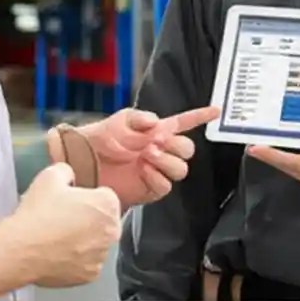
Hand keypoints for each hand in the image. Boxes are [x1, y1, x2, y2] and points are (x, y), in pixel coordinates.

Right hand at [12, 163, 121, 287]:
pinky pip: (87, 263)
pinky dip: (76, 259)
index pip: (104, 196)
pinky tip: (58, 252)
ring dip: (83, 239)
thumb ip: (66, 171)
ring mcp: (102, 255)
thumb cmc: (38, 213)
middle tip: (63, 217)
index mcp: (108, 204)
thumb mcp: (50, 176)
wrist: (22, 249)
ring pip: (96, 243)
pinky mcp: (90, 275)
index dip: (86, 196)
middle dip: (88, 218)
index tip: (71, 200)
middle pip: (103, 220)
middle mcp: (112, 231)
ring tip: (58, 236)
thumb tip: (68, 175)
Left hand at [76, 106, 219, 207]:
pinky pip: (165, 186)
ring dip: (167, 161)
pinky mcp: (149, 189)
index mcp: (155, 132)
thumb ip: (138, 118)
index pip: (183, 123)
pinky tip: (142, 170)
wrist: (83, 164)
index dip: (199, 117)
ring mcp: (156, 171)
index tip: (216, 111)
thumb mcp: (118, 121)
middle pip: (187, 149)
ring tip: (146, 156)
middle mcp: (160, 151)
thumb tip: (157, 122)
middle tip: (154, 143)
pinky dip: (157, 177)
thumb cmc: (99, 140)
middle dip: (176, 145)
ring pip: (181, 169)